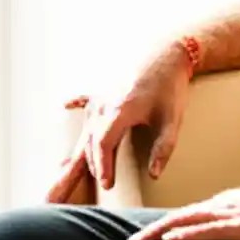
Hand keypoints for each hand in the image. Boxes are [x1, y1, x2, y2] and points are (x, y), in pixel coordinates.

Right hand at [47, 42, 193, 201]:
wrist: (165, 51)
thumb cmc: (169, 85)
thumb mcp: (172, 120)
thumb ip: (164, 149)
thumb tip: (155, 174)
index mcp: (120, 112)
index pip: (105, 146)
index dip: (104, 167)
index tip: (107, 185)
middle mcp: (103, 105)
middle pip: (88, 143)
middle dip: (81, 169)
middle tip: (81, 188)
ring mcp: (99, 96)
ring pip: (85, 130)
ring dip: (79, 152)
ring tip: (70, 170)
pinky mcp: (102, 89)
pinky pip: (85, 101)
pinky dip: (76, 105)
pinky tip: (66, 105)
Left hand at [120, 177, 239, 239]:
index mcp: (226, 206)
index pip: (184, 218)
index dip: (158, 230)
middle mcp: (223, 206)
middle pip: (176, 218)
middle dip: (147, 234)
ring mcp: (234, 214)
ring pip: (186, 222)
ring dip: (156, 235)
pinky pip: (212, 230)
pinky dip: (188, 235)